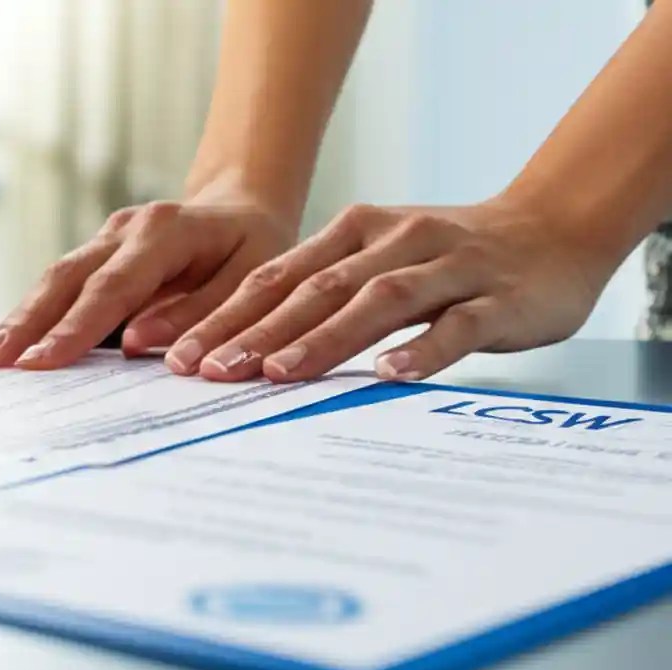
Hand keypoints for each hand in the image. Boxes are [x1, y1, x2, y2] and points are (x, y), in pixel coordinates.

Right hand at [0, 184, 295, 369]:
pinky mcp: (95, 259)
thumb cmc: (253, 249)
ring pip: (53, 281)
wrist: (242, 209)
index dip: (76, 326)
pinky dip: (31, 316)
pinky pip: (59, 289)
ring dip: (18, 319)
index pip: (114, 285)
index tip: (42, 361)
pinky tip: (4, 345)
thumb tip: (138, 346)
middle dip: (26, 321)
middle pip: (66, 278)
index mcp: (166, 231)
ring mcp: (104, 241)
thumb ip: (202, 311)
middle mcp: (125, 230)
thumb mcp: (253, 277)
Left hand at [166, 199, 614, 383]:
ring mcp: (448, 267)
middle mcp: (394, 242)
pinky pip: (457, 325)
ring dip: (324, 338)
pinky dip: (421, 349)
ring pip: (378, 301)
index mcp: (354, 232)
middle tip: (211, 370)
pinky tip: (387, 374)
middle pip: (315, 289)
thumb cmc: (447, 257)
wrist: (553, 228)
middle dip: (257, 330)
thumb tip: (240, 344)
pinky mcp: (497, 298)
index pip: (278, 277)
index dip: (227, 315)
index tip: (183, 354)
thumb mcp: (375, 260)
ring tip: (278, 372)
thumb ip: (320, 293)